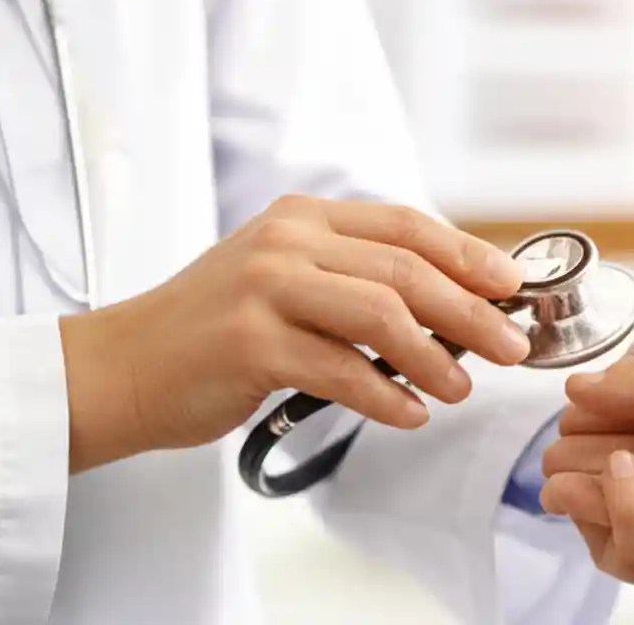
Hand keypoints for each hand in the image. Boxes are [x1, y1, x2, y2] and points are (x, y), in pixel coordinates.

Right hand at [60, 195, 529, 471]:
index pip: (406, 226)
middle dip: (470, 311)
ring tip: (459, 390)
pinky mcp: (248, 341)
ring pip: (381, 313)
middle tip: (510, 348)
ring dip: (435, 357)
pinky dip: (385, 397)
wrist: (122, 366)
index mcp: (304, 218)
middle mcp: (286, 241)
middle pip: (405, 270)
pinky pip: (341, 369)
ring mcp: (264, 288)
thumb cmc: (214, 331)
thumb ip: (354, 279)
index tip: (511, 287)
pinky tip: (407, 414)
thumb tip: (451, 306)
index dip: (467, 254)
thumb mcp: (285, 279)